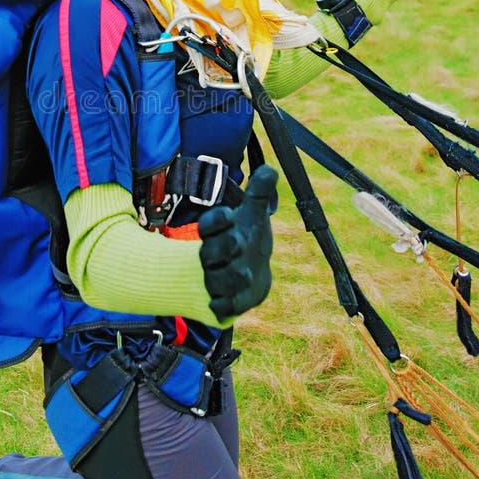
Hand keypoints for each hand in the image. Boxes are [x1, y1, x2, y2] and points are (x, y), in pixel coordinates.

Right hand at [198, 165, 276, 318]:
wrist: (246, 276)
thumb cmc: (246, 239)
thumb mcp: (253, 216)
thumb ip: (260, 194)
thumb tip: (269, 170)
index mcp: (216, 234)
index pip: (208, 225)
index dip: (217, 221)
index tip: (230, 214)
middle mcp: (211, 257)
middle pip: (209, 253)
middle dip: (225, 247)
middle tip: (239, 244)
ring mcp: (213, 282)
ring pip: (216, 281)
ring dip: (231, 277)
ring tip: (244, 273)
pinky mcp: (219, 305)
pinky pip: (219, 307)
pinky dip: (225, 305)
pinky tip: (231, 299)